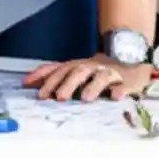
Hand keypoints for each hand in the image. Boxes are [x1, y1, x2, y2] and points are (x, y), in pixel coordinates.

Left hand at [23, 54, 152, 101]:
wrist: (130, 60)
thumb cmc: (96, 71)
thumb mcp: (74, 71)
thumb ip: (54, 76)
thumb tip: (28, 82)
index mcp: (76, 66)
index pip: (57, 69)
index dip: (43, 76)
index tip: (28, 84)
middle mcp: (91, 67)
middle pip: (77, 72)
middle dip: (66, 84)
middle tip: (58, 97)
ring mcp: (109, 73)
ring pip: (100, 77)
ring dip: (92, 86)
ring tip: (85, 98)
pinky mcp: (127, 81)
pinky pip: (124, 85)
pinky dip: (120, 90)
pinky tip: (115, 96)